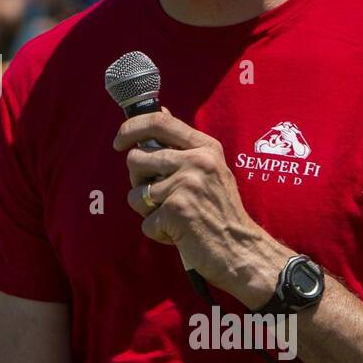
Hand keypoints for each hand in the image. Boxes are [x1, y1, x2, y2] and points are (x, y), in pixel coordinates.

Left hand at [114, 108, 282, 302]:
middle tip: (160, 196)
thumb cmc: (221, 212)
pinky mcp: (176, 211)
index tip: (119, 142)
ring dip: (147, 210)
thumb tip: (161, 111)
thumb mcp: (210, 169)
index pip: (158, 121)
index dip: (130, 128)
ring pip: (136, 193)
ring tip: (173, 216)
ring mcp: (186, 185)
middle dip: (138, 181)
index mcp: (205, 148)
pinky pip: (145, 222)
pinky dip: (158, 232)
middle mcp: (196, 161)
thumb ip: (183, 144)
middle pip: (136, 158)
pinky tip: (179, 233)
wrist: (242, 251)